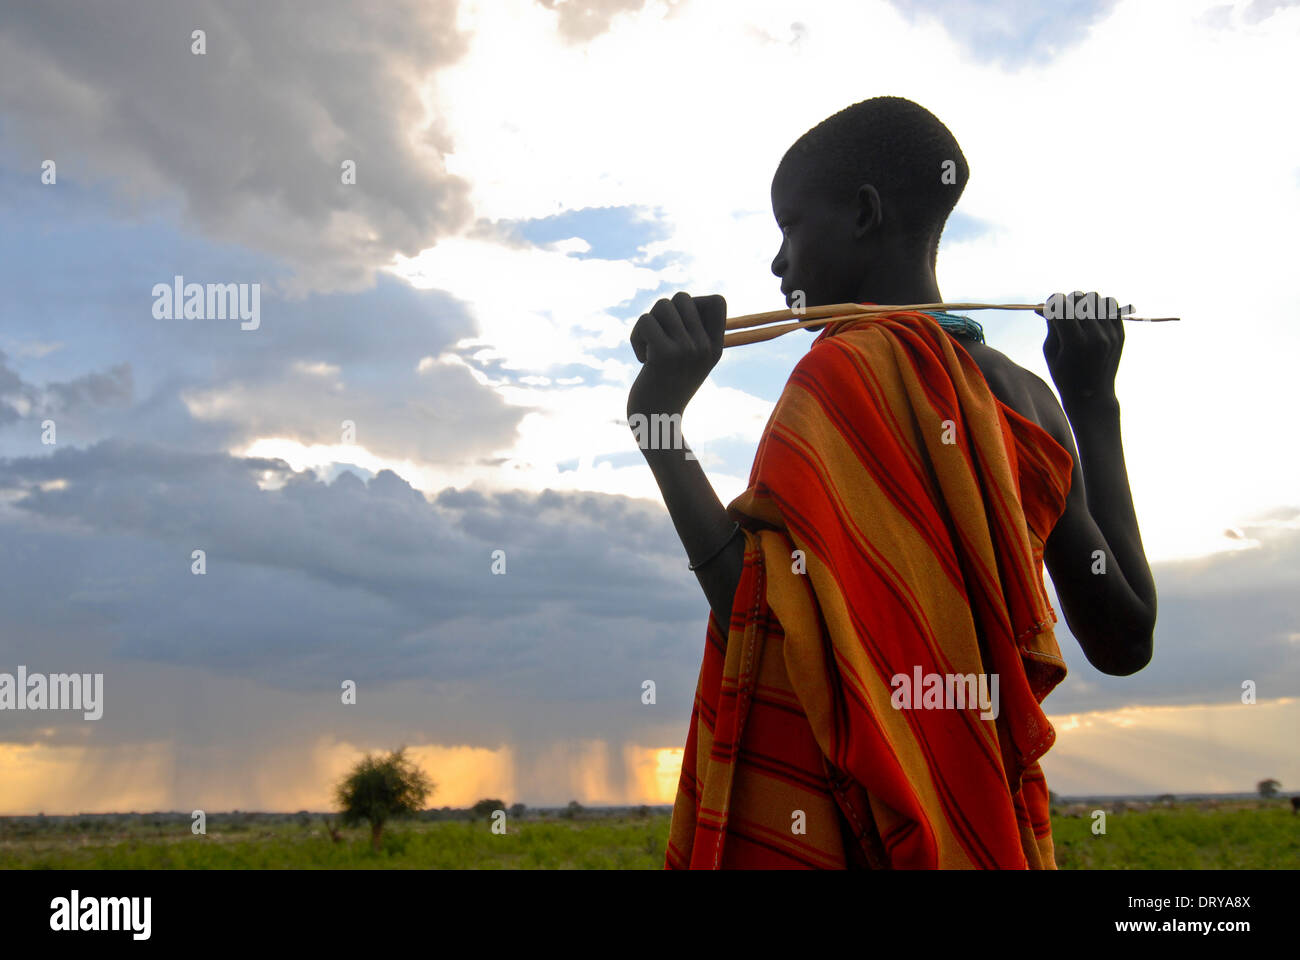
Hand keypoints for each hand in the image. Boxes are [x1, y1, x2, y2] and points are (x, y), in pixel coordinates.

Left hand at [627, 292, 725, 419]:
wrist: (656, 424)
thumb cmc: (666, 390)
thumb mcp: (687, 361)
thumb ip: (690, 333)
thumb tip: (679, 301)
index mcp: (715, 348)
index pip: (718, 301)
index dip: (695, 304)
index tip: (680, 328)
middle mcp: (705, 347)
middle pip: (681, 298)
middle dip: (661, 315)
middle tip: (658, 341)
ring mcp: (687, 350)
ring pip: (662, 305)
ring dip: (647, 324)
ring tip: (649, 350)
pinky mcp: (665, 354)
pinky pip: (645, 321)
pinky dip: (635, 337)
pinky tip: (642, 359)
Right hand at [1039, 291, 1123, 405]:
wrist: (1093, 397)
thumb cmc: (1065, 376)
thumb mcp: (1050, 353)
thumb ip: (1051, 326)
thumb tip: (1047, 304)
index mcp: (1075, 342)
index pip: (1061, 305)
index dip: (1052, 302)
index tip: (1047, 307)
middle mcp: (1096, 335)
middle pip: (1079, 298)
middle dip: (1067, 301)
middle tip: (1062, 312)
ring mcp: (1111, 334)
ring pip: (1096, 298)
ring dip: (1084, 302)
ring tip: (1078, 315)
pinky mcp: (1120, 333)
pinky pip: (1111, 306)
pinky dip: (1099, 307)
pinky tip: (1091, 318)